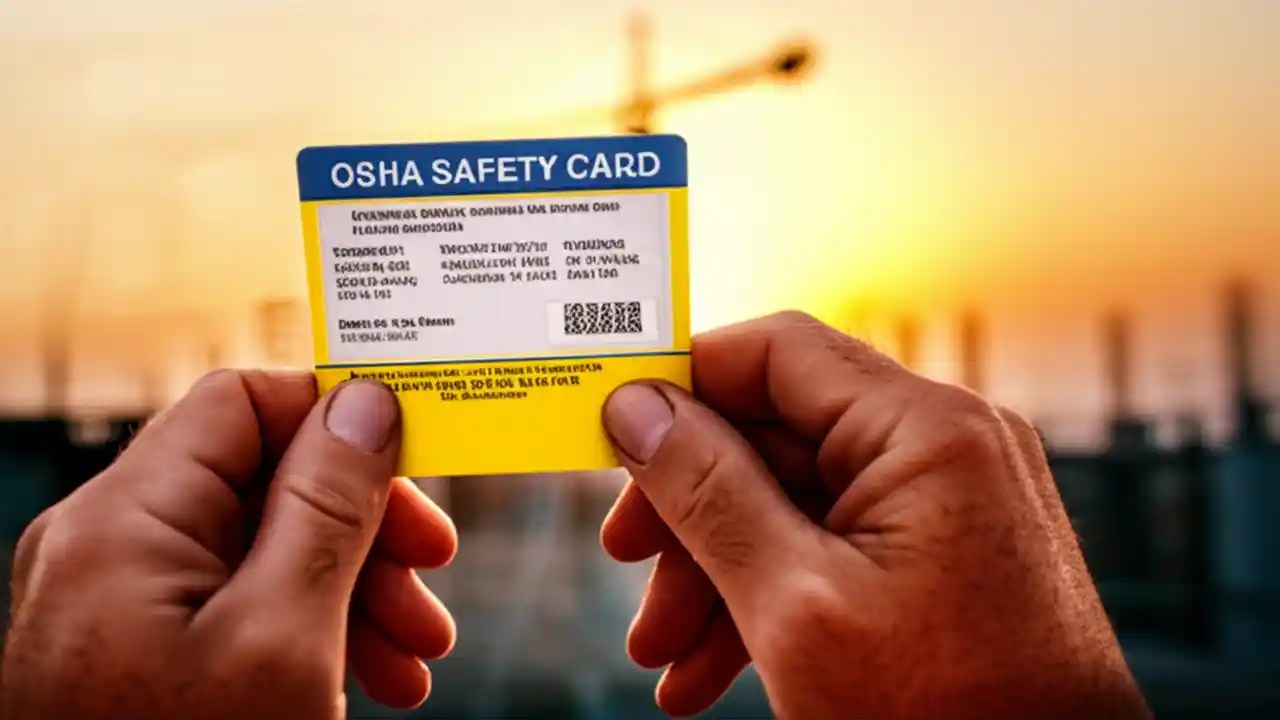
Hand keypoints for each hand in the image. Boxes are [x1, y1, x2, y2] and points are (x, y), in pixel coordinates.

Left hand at [1, 371, 456, 718]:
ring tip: (419, 653)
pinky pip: (238, 607)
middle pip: (263, 481)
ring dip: (354, 587)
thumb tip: (367, 402)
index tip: (422, 457)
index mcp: (123, 522)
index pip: (244, 403)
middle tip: (437, 572)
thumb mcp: (285, 636)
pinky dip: (312, 628)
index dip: (340, 418)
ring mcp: (119, 604)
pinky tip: (373, 675)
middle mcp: (109, 548)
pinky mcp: (139, 653)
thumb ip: (327, 505)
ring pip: (263, 548)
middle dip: (364, 526)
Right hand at [600, 312, 1149, 718]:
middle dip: (691, 512)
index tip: (609, 428)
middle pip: (775, 437)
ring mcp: (948, 503)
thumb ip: (708, 492)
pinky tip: (709, 669)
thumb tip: (635, 407)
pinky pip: (834, 548)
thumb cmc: (942, 717)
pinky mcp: (942, 556)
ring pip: (794, 503)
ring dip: (717, 571)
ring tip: (661, 656)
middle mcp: (946, 447)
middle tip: (625, 566)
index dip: (683, 381)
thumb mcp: (794, 604)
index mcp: (927, 431)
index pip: (777, 352)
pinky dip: (770, 597)